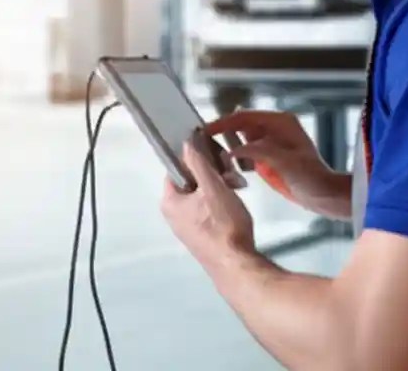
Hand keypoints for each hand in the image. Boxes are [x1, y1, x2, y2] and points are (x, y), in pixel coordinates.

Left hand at [161, 139, 255, 270]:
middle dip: (213, 173)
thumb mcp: (212, 187)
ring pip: (201, 193)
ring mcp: (186, 225)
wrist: (237, 265)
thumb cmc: (223, 225)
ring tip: (238, 187)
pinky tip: (235, 202)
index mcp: (169, 201)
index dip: (195, 158)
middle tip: (231, 174)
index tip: (214, 155)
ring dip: (220, 185)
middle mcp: (172, 214)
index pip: (176, 167)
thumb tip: (185, 143)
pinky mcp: (201, 234)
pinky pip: (207, 208)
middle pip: (190, 180)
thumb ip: (198, 163)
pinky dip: (221, 201)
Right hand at [204, 110, 351, 219]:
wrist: (324, 195)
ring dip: (227, 143)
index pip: (244, 117)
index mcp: (280, 122)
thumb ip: (257, 151)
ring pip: (242, 137)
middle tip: (201, 140)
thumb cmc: (310, 177)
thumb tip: (233, 150)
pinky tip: (226, 163)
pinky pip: (247, 151)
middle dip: (222, 131)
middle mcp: (274, 128)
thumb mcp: (282, 162)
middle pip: (241, 124)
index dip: (223, 122)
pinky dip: (236, 155)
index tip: (205, 130)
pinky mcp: (269, 156)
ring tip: (208, 151)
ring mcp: (271, 142)